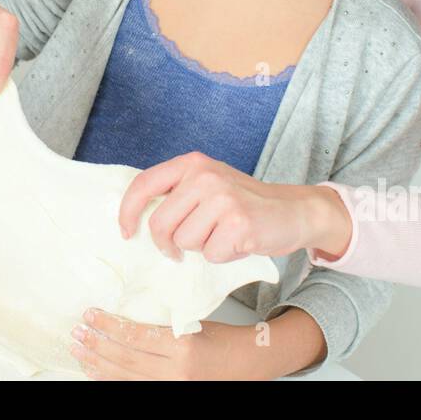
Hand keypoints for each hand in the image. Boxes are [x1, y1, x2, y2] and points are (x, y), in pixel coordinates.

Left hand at [69, 310, 256, 379]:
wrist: (247, 364)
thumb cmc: (224, 341)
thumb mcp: (193, 323)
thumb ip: (162, 325)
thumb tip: (126, 318)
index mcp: (183, 347)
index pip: (136, 336)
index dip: (109, 325)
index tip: (91, 314)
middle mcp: (176, 372)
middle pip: (125, 359)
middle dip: (96, 345)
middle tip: (77, 333)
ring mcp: (172, 387)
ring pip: (125, 377)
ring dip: (98, 363)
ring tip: (80, 351)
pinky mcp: (170, 393)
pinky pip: (134, 388)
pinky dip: (112, 379)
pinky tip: (98, 371)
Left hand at [119, 151, 320, 261]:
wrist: (293, 210)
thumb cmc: (245, 202)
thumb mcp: (208, 184)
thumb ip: (178, 193)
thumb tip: (136, 218)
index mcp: (192, 163)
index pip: (144, 184)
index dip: (128, 211)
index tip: (127, 232)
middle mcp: (205, 176)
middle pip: (160, 223)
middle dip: (167, 243)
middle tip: (180, 249)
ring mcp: (222, 198)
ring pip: (185, 242)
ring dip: (201, 248)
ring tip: (222, 235)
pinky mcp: (238, 222)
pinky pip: (210, 254)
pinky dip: (222, 256)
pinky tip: (238, 242)